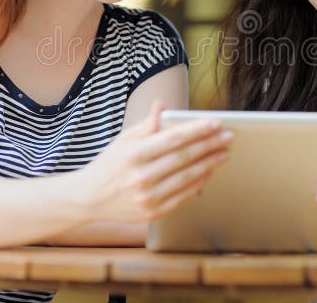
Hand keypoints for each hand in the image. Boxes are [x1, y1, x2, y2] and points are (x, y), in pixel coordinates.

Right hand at [76, 101, 232, 221]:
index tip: (216, 123)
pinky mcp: (152, 213)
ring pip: (186, 178)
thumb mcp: (123, 140)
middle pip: (184, 158)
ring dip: (209, 164)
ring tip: (223, 153)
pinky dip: (198, 184)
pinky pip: (182, 197)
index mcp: (133, 155)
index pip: (172, 139)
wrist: (88, 198)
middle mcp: (140, 177)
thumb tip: (162, 105)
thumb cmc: (109, 164)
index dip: (197, 130)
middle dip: (209, 145)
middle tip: (228, 137)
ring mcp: (147, 197)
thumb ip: (146, 124)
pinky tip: (208, 173)